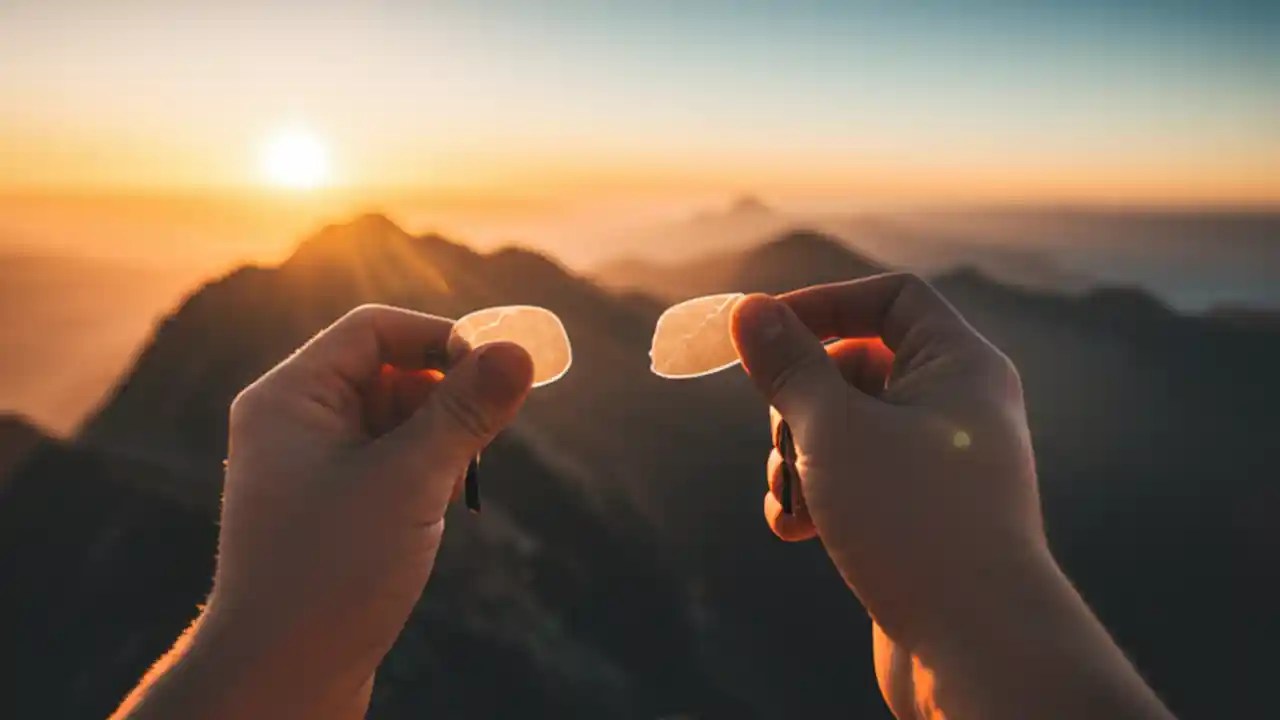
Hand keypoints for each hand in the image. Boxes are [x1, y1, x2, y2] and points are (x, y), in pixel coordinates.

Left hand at [129, 305, 533, 718]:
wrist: (277, 679)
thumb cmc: (329, 574)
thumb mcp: (409, 481)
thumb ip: (465, 412)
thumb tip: (519, 352)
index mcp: (289, 397)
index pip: (373, 330)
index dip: (440, 337)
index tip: (496, 369)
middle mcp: (293, 423)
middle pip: (387, 370)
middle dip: (444, 394)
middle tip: (486, 431)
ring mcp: (309, 466)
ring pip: (394, 418)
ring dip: (438, 436)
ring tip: (450, 483)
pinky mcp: (331, 506)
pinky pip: (388, 460)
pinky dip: (423, 470)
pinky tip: (433, 509)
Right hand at [732, 273, 1039, 644]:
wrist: (977, 648)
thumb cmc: (914, 522)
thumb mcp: (833, 430)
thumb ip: (786, 366)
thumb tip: (749, 311)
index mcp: (960, 367)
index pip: (890, 299)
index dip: (823, 303)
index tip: (762, 331)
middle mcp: (957, 409)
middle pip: (854, 367)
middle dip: (799, 403)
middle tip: (786, 437)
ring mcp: (937, 466)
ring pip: (844, 430)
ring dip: (798, 457)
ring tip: (794, 498)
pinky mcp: (917, 517)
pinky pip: (854, 481)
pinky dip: (817, 496)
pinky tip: (798, 529)